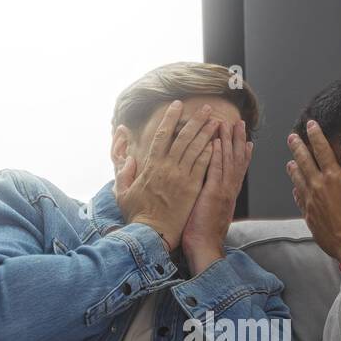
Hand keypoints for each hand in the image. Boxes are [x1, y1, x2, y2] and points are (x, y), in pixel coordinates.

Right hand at [114, 100, 218, 249]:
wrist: (151, 234)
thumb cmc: (137, 216)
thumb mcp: (122, 193)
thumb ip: (124, 174)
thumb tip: (130, 159)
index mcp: (151, 165)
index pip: (162, 135)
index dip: (170, 118)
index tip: (177, 106)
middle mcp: (167, 167)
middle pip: (183, 137)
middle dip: (195, 120)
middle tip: (206, 108)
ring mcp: (181, 177)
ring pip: (196, 149)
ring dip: (207, 133)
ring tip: (216, 121)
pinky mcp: (192, 188)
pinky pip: (203, 166)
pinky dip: (210, 153)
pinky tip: (218, 143)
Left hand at [180, 119, 253, 274]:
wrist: (205, 249)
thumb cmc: (202, 237)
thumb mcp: (209, 214)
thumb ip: (211, 200)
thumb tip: (208, 194)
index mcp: (228, 196)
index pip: (237, 170)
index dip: (241, 153)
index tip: (245, 140)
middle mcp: (229, 191)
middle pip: (237, 160)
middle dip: (238, 140)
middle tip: (239, 122)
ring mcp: (223, 192)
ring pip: (228, 161)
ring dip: (228, 140)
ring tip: (229, 123)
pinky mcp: (213, 194)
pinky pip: (216, 170)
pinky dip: (217, 154)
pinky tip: (216, 141)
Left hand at [286, 120, 340, 263]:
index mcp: (333, 177)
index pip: (321, 150)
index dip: (316, 135)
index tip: (311, 125)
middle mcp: (318, 186)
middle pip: (304, 161)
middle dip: (297, 147)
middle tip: (292, 137)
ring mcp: (311, 202)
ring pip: (297, 179)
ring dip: (293, 167)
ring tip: (290, 160)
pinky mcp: (309, 215)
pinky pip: (299, 198)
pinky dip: (296, 189)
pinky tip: (295, 186)